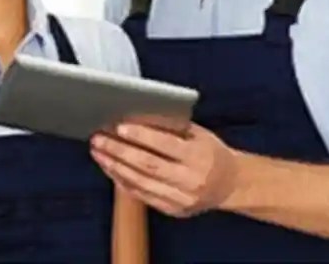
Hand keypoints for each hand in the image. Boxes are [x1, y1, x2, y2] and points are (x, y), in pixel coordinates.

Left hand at [90, 122, 238, 217]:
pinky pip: (142, 196)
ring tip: (98, 152)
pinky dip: (122, 181)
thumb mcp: (199, 134)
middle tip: (99, 139)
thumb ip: (171, 127)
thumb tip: (136, 117)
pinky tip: (110, 168)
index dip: (141, 136)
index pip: (165, 146)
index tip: (119, 126)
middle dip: (119, 151)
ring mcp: (181, 199)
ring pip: (141, 183)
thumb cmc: (211, 152)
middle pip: (148, 166)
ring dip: (115, 167)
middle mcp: (191, 181)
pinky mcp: (172, 210)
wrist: (230, 184)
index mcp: (200, 157)